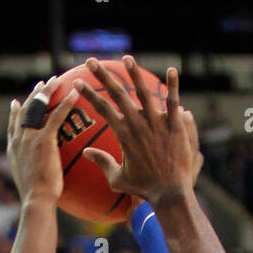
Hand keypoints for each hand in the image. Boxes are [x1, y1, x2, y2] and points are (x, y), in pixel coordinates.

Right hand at [7, 77, 84, 204]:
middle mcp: (18, 139)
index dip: (16, 112)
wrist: (36, 201)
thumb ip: (34, 177)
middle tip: (41, 85)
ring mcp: (30, 137)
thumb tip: (43, 186)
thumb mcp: (30, 186)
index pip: (13, 125)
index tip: (19, 102)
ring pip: (37, 107)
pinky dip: (65, 101)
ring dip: (46, 92)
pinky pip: (56, 115)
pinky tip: (74, 92)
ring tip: (55, 80)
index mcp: (13, 150)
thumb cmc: (37, 201)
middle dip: (33, 96)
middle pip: (25, 110)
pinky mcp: (44, 139)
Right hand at [78, 58, 201, 206]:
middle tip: (91, 61)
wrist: (170, 194)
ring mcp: (157, 123)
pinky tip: (171, 70)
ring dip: (134, 74)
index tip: (77, 81)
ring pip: (144, 92)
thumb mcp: (119, 179)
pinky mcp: (175, 126)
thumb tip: (86, 152)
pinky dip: (172, 85)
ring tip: (127, 59)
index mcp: (124, 135)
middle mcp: (139, 125)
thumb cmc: (144, 189)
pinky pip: (173, 102)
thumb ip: (103, 162)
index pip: (102, 108)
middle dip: (103, 75)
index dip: (88, 93)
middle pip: (118, 94)